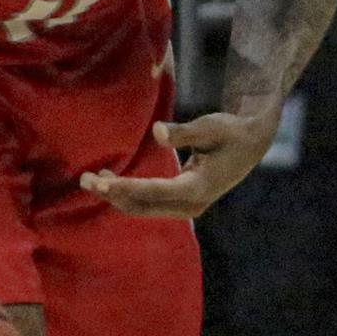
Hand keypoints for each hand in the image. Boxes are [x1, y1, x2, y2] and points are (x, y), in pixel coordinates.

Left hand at [80, 111, 279, 217]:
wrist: (251, 144)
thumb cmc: (231, 132)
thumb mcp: (210, 127)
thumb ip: (183, 132)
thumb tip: (157, 130)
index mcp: (198, 189)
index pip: (155, 192)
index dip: (127, 188)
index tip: (102, 184)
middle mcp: (191, 204)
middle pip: (145, 205)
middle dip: (114, 194)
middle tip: (85, 180)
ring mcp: (186, 206)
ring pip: (144, 207)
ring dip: (117, 196)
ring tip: (90, 180)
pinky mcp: (181, 202)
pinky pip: (149, 203)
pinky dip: (128, 194)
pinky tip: (109, 181)